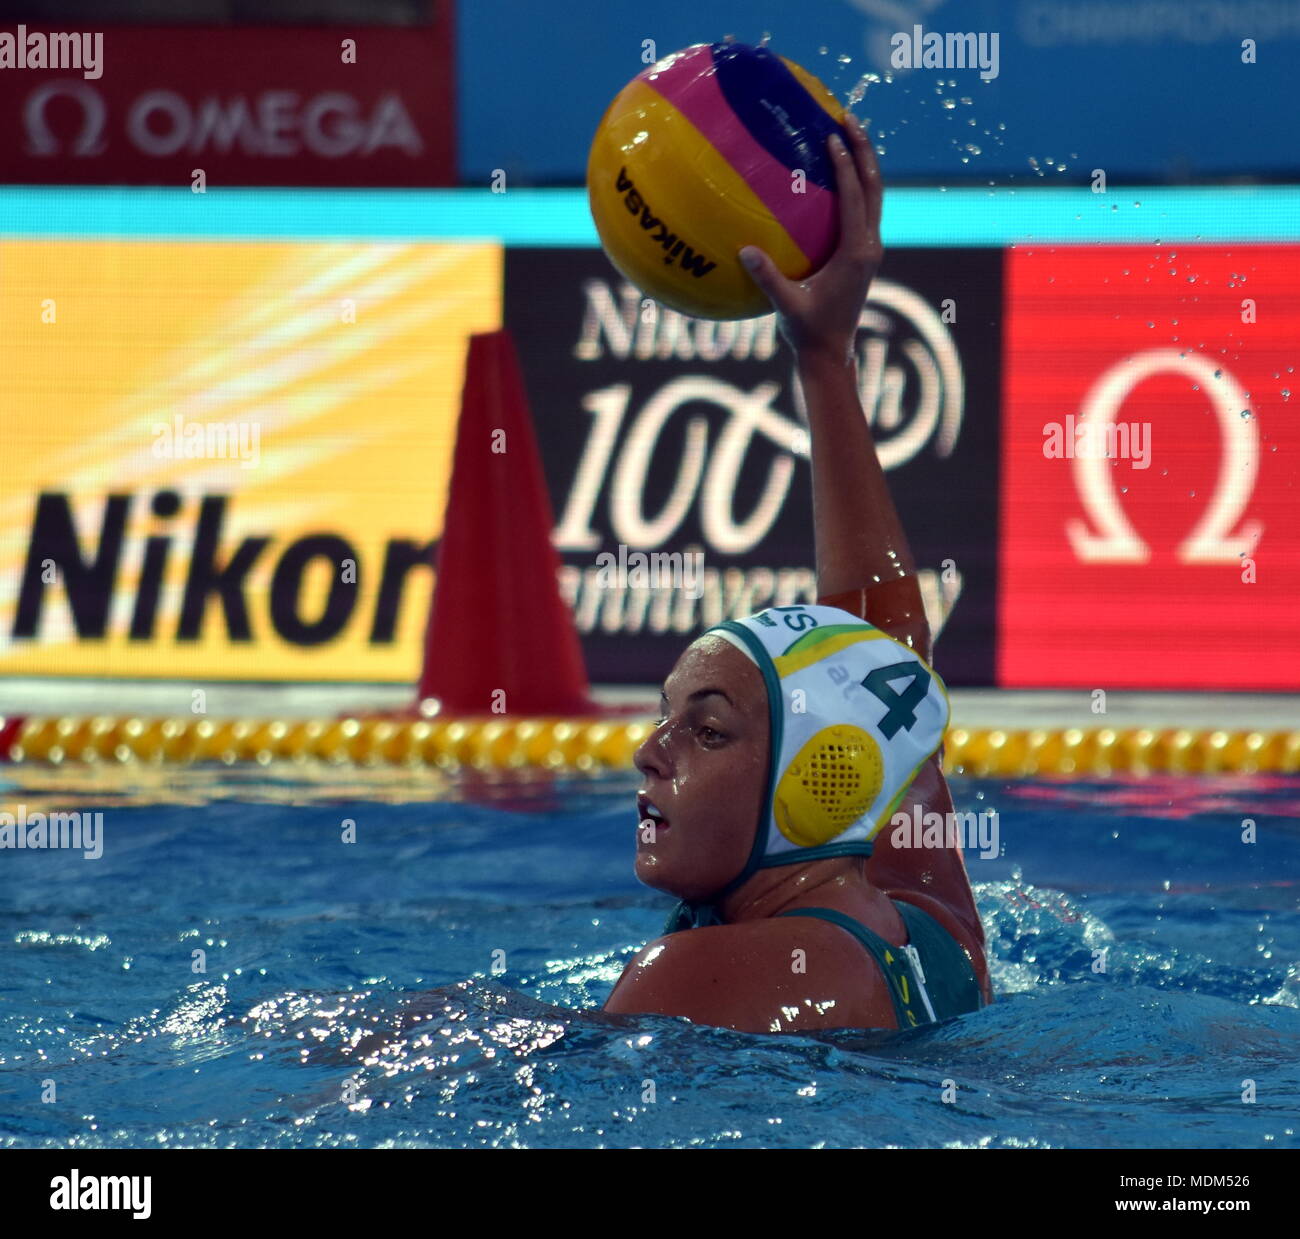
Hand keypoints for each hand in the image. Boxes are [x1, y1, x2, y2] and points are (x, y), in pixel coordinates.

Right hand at [738, 113, 882, 362]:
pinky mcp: (862, 253)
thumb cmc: (808, 332)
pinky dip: (855, 184)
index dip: (845, 165)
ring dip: (862, 163)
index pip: (855, 198)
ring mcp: (868, 249)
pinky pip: (864, 209)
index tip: (832, 136)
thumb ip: (768, 279)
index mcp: (856, 254)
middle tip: (847, 117)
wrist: (831, 353)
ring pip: (874, 195)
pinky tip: (836, 169)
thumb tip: (744, 252)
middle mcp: (869, 247)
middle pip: (874, 186)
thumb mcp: (786, 305)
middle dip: (862, 150)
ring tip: (846, 132)